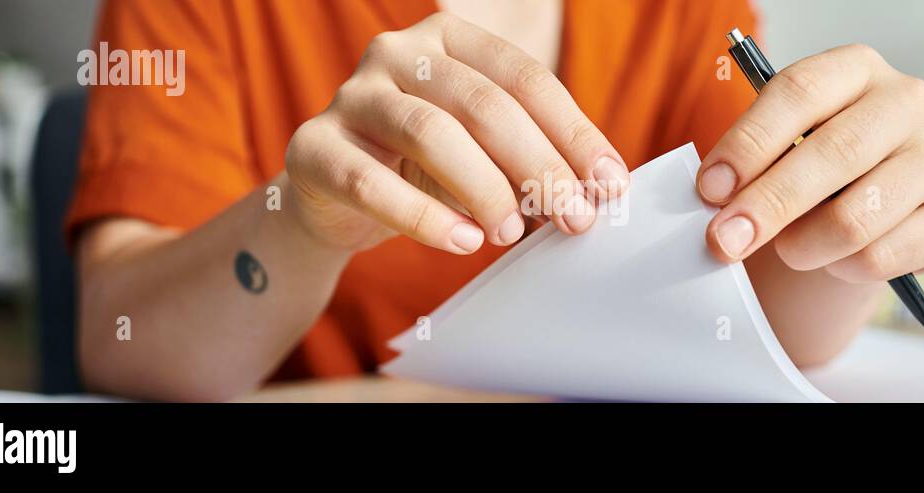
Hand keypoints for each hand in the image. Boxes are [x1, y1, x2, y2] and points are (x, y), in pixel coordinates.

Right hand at [285, 12, 627, 253]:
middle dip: (539, 166)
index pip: (525, 78)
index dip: (574, 133)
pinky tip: (463, 243)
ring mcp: (351, 96)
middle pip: (483, 104)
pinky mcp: (313, 147)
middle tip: (573, 217)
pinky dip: (425, 217)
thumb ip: (530, 159)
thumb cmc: (423, 169)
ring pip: (430, 134)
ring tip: (513, 232)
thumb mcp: (483, 153)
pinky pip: (372, 183)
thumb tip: (596, 192)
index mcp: (449, 40)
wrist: (336, 200)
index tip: (610, 184)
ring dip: (484, 188)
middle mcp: (397, 53)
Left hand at [697, 44, 923, 281]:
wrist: (862, 208)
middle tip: (724, 241)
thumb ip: (750, 165)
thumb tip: (715, 201)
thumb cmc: (809, 167)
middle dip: (768, 205)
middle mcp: (905, 102)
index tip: (709, 188)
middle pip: (833, 154)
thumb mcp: (777, 149)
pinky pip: (884, 256)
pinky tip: (835, 258)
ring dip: (804, 245)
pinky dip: (843, 268)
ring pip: (858, 216)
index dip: (749, 143)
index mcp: (854, 68)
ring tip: (787, 249)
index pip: (800, 92)